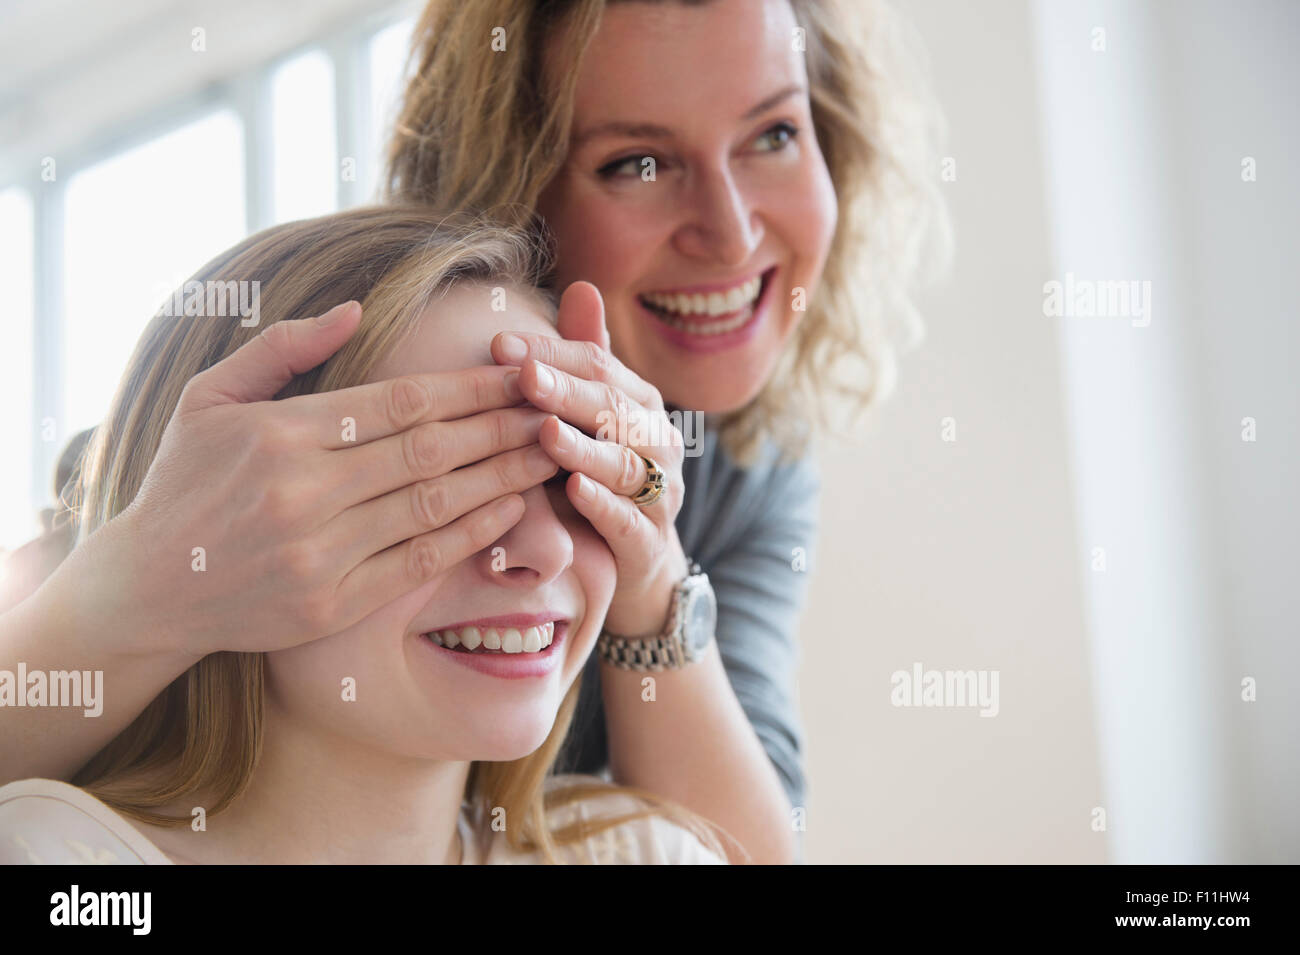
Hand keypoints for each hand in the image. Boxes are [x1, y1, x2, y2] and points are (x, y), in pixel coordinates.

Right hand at [86, 300, 556, 658]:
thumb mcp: (210, 397)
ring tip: (551, 452)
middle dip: (502, 425)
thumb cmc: (184, 481)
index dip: (469, 388)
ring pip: (434, 504)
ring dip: (502, 476)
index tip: (519, 373)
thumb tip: (356, 309)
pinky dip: (471, 533)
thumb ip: (282, 347)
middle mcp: (302, 492)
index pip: (400, 402)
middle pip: (429, 450)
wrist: (146, 587)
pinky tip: (510, 507)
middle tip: (557, 406)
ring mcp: (318, 554)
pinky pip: (418, 562)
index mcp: (280, 433)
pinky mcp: (329, 606)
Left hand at [491, 282, 688, 636]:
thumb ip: (584, 358)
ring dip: (584, 447)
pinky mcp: (649, 541)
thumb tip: (582, 284)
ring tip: (546, 434)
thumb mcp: (590, 415)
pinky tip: (574, 490)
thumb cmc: (598, 474)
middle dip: (567, 392)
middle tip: (523, 378)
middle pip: (613, 409)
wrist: (634, 560)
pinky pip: (629, 519)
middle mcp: (656, 441)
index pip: (598, 366)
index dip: (551, 354)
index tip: (499, 345)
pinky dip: (604, 504)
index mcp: (638, 402)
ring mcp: (658, 493)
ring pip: (624, 464)